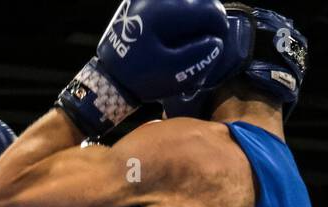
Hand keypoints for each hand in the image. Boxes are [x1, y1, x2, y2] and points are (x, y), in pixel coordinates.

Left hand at [57, 0, 232, 137]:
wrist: (107, 77)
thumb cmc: (138, 77)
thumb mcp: (171, 73)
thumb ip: (199, 57)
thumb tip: (216, 42)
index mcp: (164, 13)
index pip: (209, 11)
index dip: (220, 28)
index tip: (219, 45)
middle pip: (199, 2)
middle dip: (207, 22)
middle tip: (206, 44)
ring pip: (185, 1)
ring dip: (193, 19)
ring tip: (190, 41)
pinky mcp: (139, 2)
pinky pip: (169, 5)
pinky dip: (178, 18)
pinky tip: (174, 36)